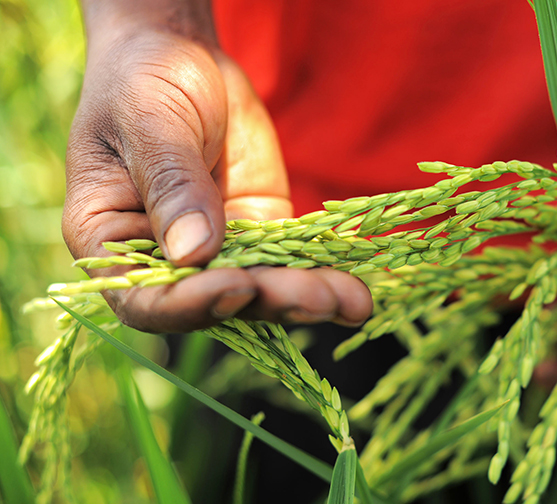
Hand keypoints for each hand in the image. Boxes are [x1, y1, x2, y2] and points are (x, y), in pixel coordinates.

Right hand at [63, 25, 371, 331]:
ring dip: (307, 298)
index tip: (236, 287)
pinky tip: (357, 295)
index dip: (190, 304)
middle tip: (317, 298)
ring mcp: (218, 250)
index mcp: (110, 245)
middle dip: (270, 301)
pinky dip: (324, 275)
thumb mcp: (148, 122)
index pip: (147, 298)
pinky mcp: (260, 232)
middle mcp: (165, 261)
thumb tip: (195, 252)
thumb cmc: (141, 82)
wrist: (181, 57)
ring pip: (262, 289)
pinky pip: (291, 261)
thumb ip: (171, 185)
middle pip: (217, 301)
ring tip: (352, 302)